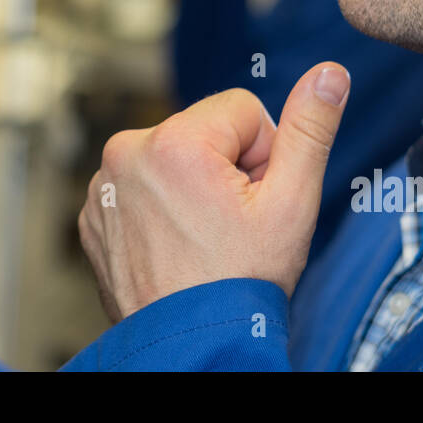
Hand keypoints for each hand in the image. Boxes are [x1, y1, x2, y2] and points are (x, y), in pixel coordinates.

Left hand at [77, 63, 349, 321]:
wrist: (191, 349)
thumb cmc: (241, 283)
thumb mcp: (292, 204)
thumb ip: (310, 130)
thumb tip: (330, 73)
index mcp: (174, 140)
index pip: (243, 110)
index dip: (263, 156)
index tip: (254, 201)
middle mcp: (127, 152)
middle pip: (204, 132)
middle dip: (226, 170)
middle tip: (231, 226)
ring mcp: (102, 185)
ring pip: (172, 159)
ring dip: (191, 188)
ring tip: (202, 241)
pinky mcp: (92, 213)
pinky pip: (140, 187)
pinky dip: (159, 210)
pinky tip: (173, 248)